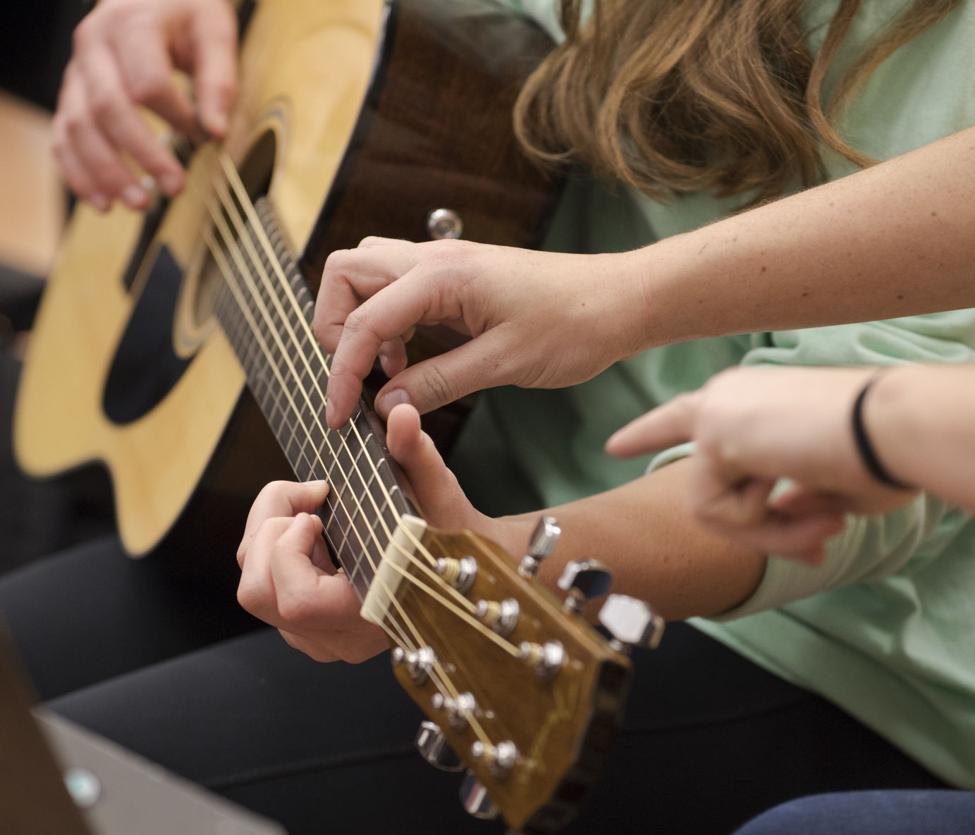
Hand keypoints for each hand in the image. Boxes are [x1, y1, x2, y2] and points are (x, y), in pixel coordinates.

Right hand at [53, 0, 236, 210]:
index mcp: (130, 25)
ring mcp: (76, 71)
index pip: (147, 82)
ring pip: (76, 126)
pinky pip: (62, 135)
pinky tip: (101, 201)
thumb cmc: (184, 11)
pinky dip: (78, 172)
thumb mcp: (213, 32)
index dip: (178, 117)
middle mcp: (93, 46)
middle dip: (140, 154)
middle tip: (173, 189)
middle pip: (107, 108)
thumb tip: (216, 132)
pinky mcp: (71, 93)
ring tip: (138, 205)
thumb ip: (218, 81)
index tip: (207, 137)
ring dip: (105, 172)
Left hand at [236, 403, 523, 662]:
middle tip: (310, 499)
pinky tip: (316, 537)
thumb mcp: (437, 492)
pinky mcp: (306, 633)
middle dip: (269, 530)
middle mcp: (338, 641)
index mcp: (371, 614)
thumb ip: (416, 453)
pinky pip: (264, 590)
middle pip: (257, 592)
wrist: (467, 573)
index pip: (296, 600)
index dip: (289, 548)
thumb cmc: (453, 536)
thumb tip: (401, 412)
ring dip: (270, 537)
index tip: (319, 510)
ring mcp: (319, 642)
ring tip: (314, 514)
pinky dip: (275, 553)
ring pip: (254, 589)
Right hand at [316, 237, 646, 424]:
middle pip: (346, 274)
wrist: (622, 299)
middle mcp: (435, 258)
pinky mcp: (459, 278)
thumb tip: (385, 405)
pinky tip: (412, 360)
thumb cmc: (574, 325)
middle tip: (355, 380)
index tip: (337, 418)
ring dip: (361, 321)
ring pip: (369, 275)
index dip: (340, 373)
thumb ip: (438, 383)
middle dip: (334, 327)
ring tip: (387, 372)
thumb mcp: (503, 364)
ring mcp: (446, 263)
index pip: (361, 320)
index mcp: (442, 275)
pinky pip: (401, 290)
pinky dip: (390, 323)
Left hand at [606, 366, 917, 561]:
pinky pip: (716, 513)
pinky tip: (801, 500)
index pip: (689, 415)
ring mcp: (715, 409)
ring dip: (769, 535)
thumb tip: (781, 510)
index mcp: (755, 398)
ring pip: (712, 510)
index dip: (649, 433)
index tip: (614, 448)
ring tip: (824, 523)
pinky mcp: (712, 430)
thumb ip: (794, 495)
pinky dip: (762, 528)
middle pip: (708, 489)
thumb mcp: (832, 484)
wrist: (898, 428)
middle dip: (762, 533)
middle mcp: (727, 395)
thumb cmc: (884, 453)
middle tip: (820, 545)